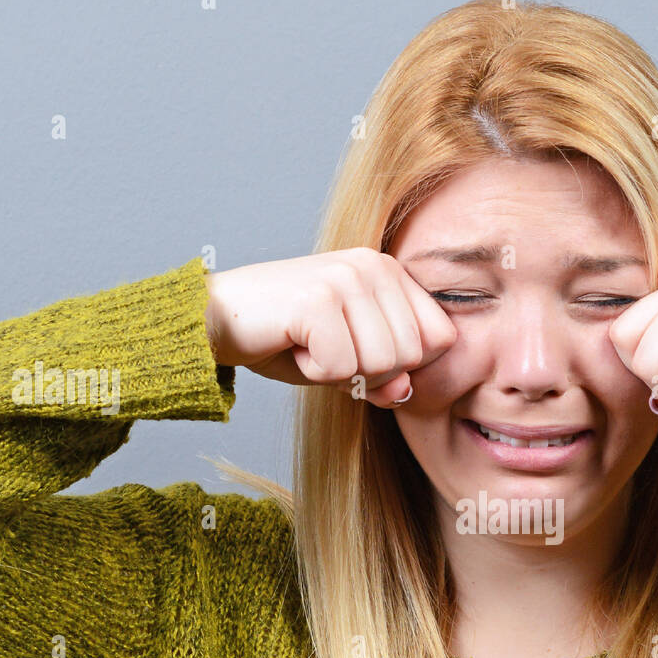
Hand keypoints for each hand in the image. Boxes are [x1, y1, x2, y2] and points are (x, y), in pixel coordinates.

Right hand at [204, 248, 457, 407]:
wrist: (214, 319)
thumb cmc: (285, 338)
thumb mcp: (348, 362)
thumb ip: (387, 376)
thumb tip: (406, 392)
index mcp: (390, 273)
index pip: (442, 340)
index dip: (405, 366)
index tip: (359, 353)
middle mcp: (374, 266)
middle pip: (411, 357)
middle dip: (369, 373)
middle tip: (325, 349)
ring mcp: (346, 279)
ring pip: (381, 365)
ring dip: (339, 373)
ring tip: (308, 345)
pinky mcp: (317, 300)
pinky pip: (341, 368)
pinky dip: (314, 372)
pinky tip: (292, 344)